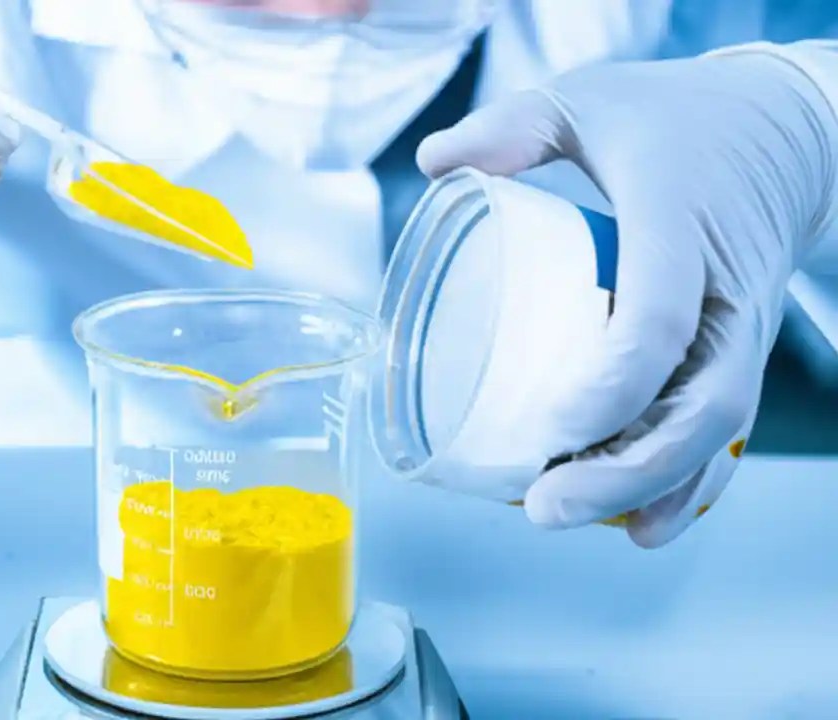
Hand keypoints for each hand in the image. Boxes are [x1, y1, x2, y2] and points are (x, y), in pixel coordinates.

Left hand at [417, 49, 836, 546]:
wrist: (784, 132)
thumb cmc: (674, 121)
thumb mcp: (589, 100)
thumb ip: (510, 125)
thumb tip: (430, 163)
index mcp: (680, 222)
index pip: (659, 321)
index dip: (611, 387)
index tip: (552, 426)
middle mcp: (723, 285)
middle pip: (699, 401)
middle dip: (625, 469)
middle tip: (544, 506)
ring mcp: (740, 324)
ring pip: (717, 427)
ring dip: (651, 488)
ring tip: (575, 521)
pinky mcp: (740, 349)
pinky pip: (727, 428)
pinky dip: (689, 483)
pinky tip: (641, 526)